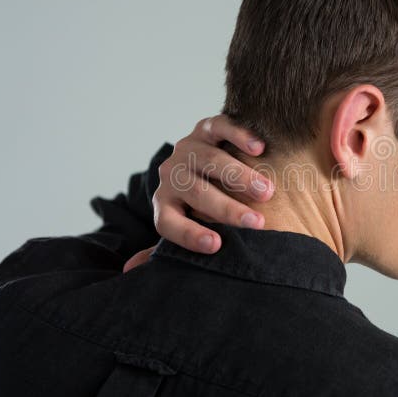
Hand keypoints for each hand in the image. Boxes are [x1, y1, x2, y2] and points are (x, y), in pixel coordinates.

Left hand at [123, 115, 272, 272]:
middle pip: (195, 192)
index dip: (189, 235)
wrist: (200, 163)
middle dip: (227, 208)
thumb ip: (170, 244)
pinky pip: (219, 127)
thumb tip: (130, 270)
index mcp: (164, 204)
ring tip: (267, 192)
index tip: (217, 246)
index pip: (168, 222)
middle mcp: (171, 175)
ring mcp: (187, 149)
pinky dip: (239, 135)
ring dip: (240, 176)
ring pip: (210, 160)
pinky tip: (259, 148)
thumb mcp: (185, 224)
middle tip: (256, 222)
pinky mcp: (204, 128)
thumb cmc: (199, 206)